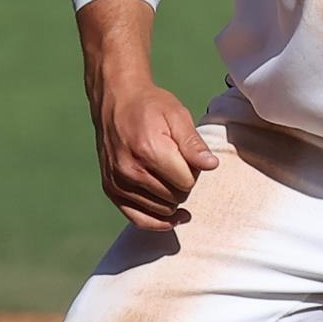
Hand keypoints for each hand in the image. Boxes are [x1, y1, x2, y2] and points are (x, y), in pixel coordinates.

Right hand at [93, 76, 217, 230]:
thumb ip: (194, 144)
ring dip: (171, 198)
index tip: (187, 156)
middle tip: (176, 163)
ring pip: (162, 209)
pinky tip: (173, 217)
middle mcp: (130, 170)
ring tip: (167, 175)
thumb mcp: (177, 116)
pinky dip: (158, 221)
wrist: (115, 100)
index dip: (193, 171)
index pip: (187, 182)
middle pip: (176, 197)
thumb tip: (211, 166)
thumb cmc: (150, 106)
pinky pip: (139, 219)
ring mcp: (118, 182)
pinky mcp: (111, 189)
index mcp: (149, 151)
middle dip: (183, 183)